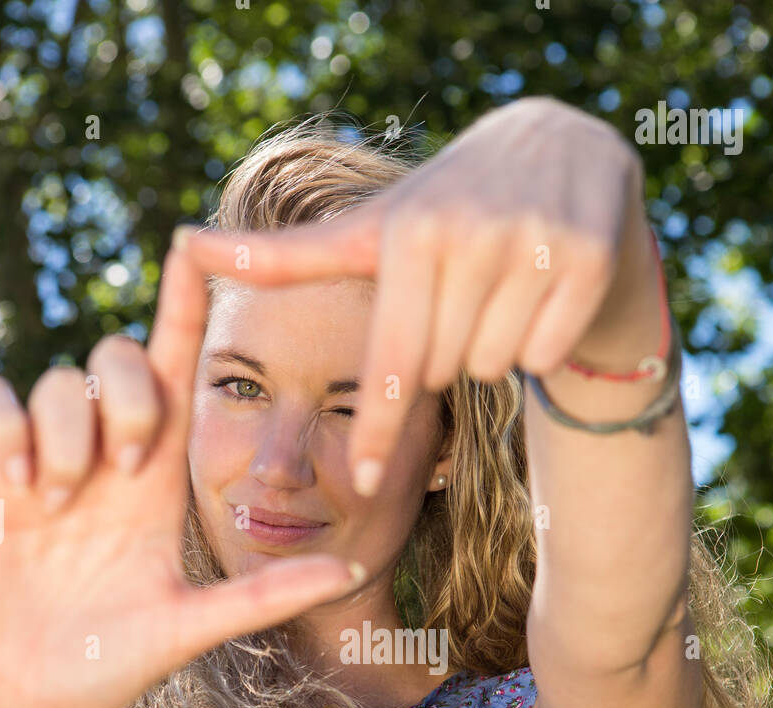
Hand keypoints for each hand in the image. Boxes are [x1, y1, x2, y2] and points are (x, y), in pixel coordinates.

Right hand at [0, 247, 361, 707]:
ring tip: (57, 503)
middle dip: (130, 393)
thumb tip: (351, 570)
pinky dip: (3, 424)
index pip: (178, 377)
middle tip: (127, 467)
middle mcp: (101, 460)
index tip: (204, 242)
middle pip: (119, 359)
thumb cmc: (99, 669)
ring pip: (58, 380)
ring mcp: (38, 461)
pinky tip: (16, 484)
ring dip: (68, 432)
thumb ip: (263, 598)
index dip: (190, 308)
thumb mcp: (185, 631)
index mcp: (156, 484)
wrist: (13, 700)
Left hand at [179, 96, 651, 494]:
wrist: (559, 155)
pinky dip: (545, 344)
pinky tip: (544, 293)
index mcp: (409, 232)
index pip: (390, 360)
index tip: (360, 486)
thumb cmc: (444, 208)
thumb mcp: (370, 231)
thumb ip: (286, 257)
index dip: (374, 428)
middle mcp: (469, 231)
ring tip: (500, 290)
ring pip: (496, 366)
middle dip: (444, 357)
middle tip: (458, 301)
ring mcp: (534, 241)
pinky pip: (549, 355)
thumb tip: (184, 246)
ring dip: (493, 348)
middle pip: (444, 372)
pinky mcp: (588, 256)